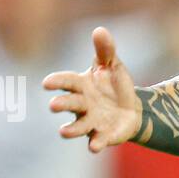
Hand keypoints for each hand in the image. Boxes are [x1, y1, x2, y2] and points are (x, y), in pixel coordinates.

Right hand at [43, 27, 141, 153]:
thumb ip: (105, 50)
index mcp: (81, 85)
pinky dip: (96, 143)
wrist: (132, 108)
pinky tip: (94, 147)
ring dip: (71, 129)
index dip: (57, 82)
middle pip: (69, 104)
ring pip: (78, 126)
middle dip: (61, 104)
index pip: (66, 82)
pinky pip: (97, 140)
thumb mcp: (112, 65)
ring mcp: (91, 121)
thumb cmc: (115, 84)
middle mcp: (82, 105)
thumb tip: (100, 30)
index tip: (46, 83)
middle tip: (53, 106)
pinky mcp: (103, 135)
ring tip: (63, 132)